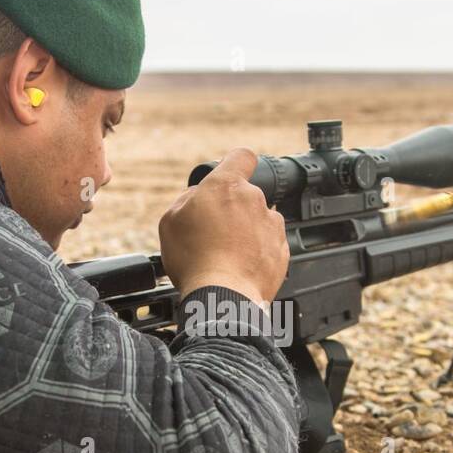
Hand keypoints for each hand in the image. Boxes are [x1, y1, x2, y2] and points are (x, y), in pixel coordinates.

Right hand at [158, 147, 288, 302]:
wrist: (223, 296)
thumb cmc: (194, 259)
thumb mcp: (170, 221)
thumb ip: (187, 199)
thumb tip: (198, 196)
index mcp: (226, 186)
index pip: (241, 156)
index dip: (236, 163)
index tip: (232, 172)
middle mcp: (254, 200)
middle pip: (246, 196)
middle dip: (233, 210)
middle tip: (215, 233)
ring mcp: (272, 225)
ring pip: (259, 220)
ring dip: (248, 231)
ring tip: (229, 254)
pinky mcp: (282, 250)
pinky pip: (269, 244)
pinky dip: (258, 252)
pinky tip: (241, 266)